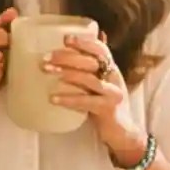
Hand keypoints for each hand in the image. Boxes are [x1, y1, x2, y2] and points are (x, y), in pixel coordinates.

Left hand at [45, 33, 145, 162]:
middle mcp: (114, 78)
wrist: (122, 132)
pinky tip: (53, 98)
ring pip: (89, 79)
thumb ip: (96, 65)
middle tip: (46, 57)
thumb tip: (97, 37)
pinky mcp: (107, 109)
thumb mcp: (103, 82)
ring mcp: (112, 93)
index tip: (65, 38)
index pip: (100, 49)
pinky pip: (85, 102)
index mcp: (112, 69)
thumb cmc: (107, 104)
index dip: (84, 42)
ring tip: (47, 71)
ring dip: (66, 73)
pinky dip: (69, 99)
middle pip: (91, 62)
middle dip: (67, 57)